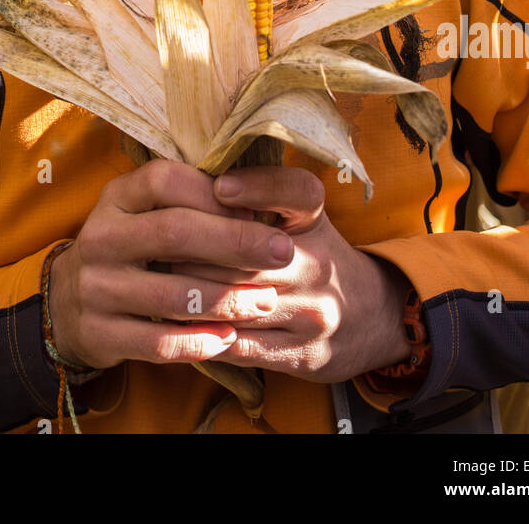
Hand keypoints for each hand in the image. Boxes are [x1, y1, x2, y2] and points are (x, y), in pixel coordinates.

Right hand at [46, 159, 297, 370]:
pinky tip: (230, 338)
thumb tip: (253, 206)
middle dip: (236, 243)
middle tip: (283, 253)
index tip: (259, 210)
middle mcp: (101, 237)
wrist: (68, 300)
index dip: (215, 194)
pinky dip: (200, 343)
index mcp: (117, 197)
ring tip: (265, 301)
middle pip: (174, 233)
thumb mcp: (144, 210)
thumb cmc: (130, 246)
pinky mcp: (99, 334)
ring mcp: (96, 287)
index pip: (166, 181)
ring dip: (227, 300)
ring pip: (173, 295)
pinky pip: (159, 344)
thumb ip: (188, 200)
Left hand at [170, 165, 411, 382]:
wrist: (373, 318)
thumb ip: (263, 198)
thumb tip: (195, 175)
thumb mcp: (304, 219)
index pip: (297, 192)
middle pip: (245, 252)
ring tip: (155, 278)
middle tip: (156, 239)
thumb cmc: (318, 256)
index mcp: (317, 223)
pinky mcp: (301, 355)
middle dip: (195, 246)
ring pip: (234, 300)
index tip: (220, 186)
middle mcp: (319, 265)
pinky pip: (238, 344)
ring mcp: (310, 313)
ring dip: (189, 290)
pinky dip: (202, 332)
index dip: (258, 185)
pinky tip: (174, 322)